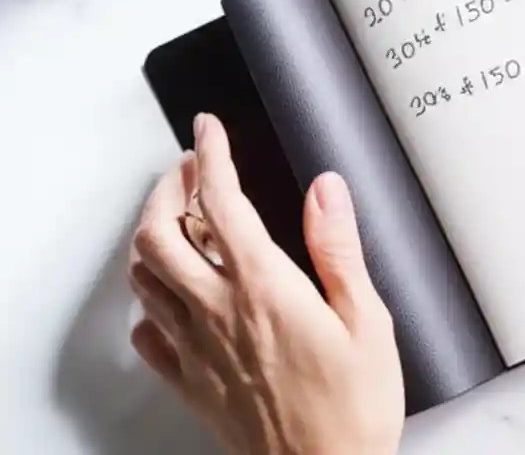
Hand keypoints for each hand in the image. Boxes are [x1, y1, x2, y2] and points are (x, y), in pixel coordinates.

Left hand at [128, 114, 403, 454]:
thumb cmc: (354, 408)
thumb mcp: (367, 320)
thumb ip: (339, 250)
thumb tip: (325, 190)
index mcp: (265, 289)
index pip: (221, 203)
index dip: (211, 156)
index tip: (208, 129)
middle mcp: (219, 313)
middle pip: (158, 233)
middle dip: (166, 188)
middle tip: (188, 168)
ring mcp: (197, 349)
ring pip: (144, 277)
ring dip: (152, 235)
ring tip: (179, 219)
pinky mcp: (191, 382)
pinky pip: (147, 333)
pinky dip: (149, 301)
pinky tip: (173, 297)